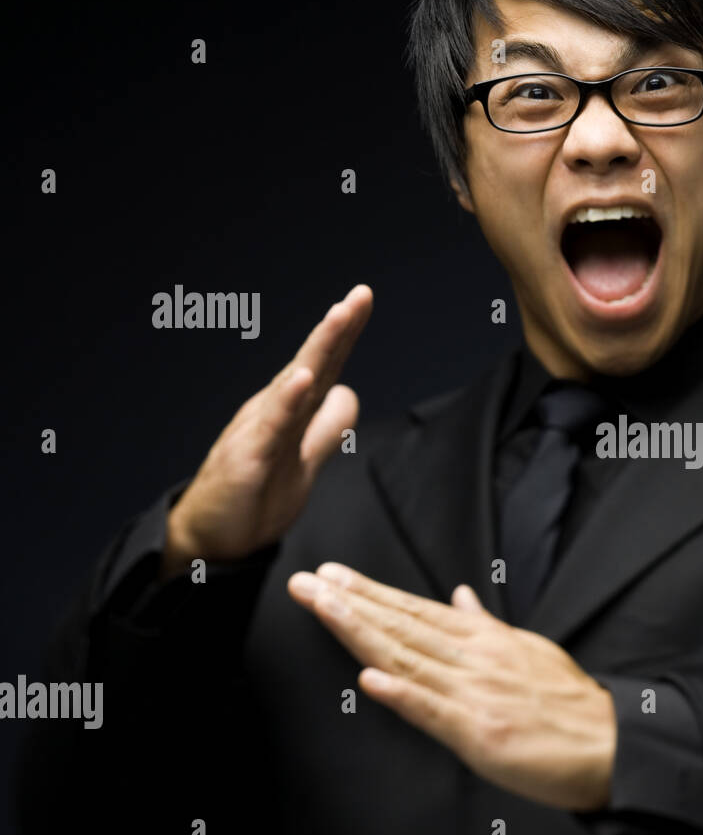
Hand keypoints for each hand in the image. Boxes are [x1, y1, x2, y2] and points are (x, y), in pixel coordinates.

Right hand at [162, 285, 372, 577]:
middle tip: (360, 295)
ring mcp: (258, 433)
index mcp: (290, 412)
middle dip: (336, 329)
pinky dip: (286, 402)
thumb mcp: (303, 461)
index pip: (323, 367)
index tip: (362, 299)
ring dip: (317, 350)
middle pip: (311, 364)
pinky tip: (302, 379)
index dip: (343, 336)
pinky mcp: (247, 461)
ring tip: (338, 317)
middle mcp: (272, 412)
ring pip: (293, 386)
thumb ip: (326, 429)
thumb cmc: (254, 498)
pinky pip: (271, 429)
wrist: (209, 539)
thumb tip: (349, 393)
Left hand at [286, 563, 616, 811]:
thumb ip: (487, 625)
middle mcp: (474, 659)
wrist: (612, 744)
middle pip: (402, 627)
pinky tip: (371, 679)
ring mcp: (475, 694)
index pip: (415, 610)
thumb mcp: (528, 650)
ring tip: (326, 609)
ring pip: (409, 659)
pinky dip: (403, 694)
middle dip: (350, 603)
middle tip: (307, 583)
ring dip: (363, 633)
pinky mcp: (481, 733)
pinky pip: (435, 712)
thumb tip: (459, 597)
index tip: (332, 576)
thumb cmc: (569, 703)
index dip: (370, 593)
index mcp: (484, 640)